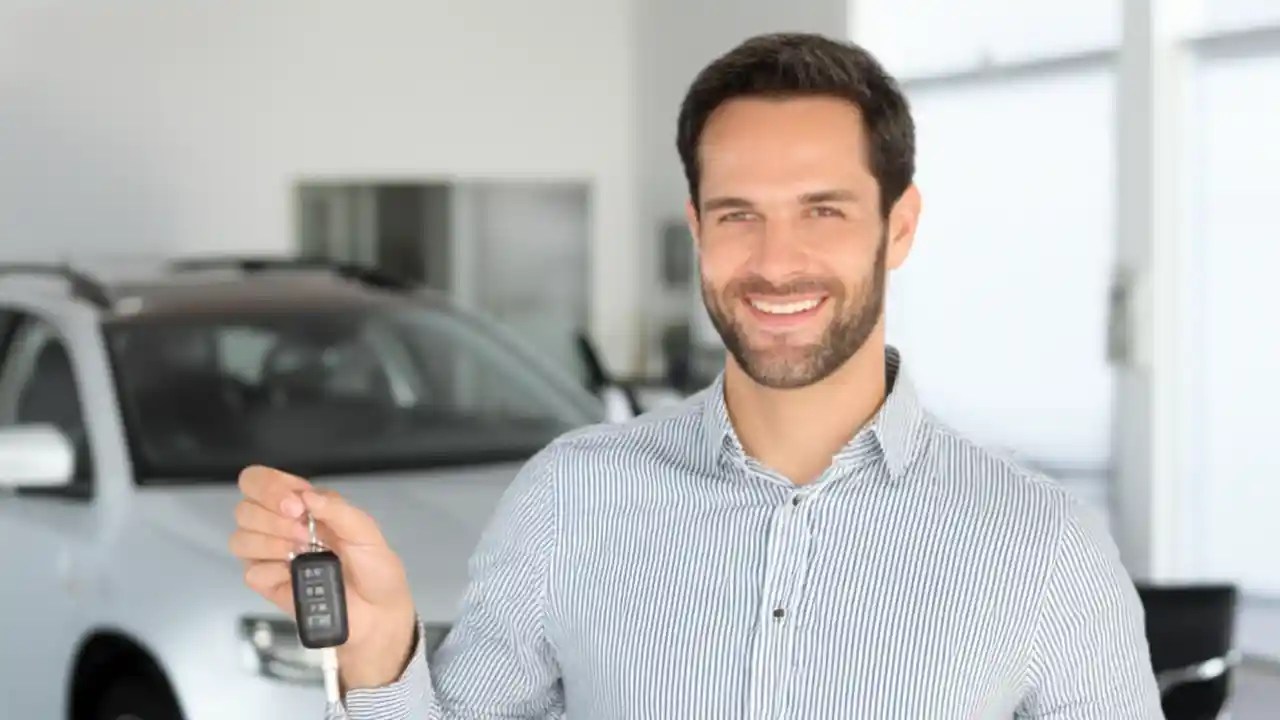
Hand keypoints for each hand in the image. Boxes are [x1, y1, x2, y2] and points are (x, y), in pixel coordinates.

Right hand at [229, 465, 418, 688]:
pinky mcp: (268, 585)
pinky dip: (273, 570)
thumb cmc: (375, 568)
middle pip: (244, 508)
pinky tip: (293, 573)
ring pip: (241, 538)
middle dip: (272, 517)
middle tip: (305, 534)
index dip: (268, 487)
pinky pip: (251, 571)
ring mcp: (271, 556)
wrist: (377, 614)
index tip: (296, 505)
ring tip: (302, 552)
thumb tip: (307, 496)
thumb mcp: (365, 531)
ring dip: (270, 542)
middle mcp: (281, 526)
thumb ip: (337, 509)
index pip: (260, 482)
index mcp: (303, 505)